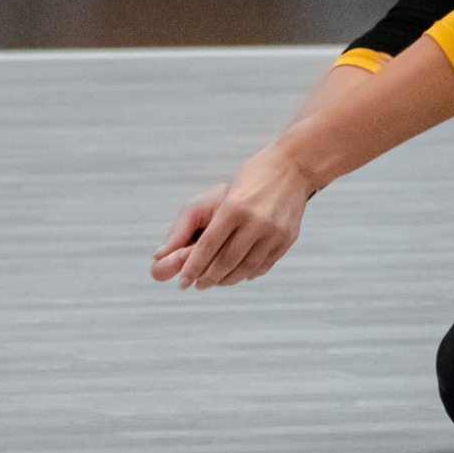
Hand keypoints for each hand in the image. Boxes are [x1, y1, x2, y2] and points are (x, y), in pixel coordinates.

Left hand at [152, 143, 313, 289]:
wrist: (294, 167)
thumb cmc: (249, 178)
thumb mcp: (213, 195)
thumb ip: (184, 226)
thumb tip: (159, 256)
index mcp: (234, 207)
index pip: (207, 247)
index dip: (192, 268)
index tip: (182, 282)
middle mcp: (256, 221)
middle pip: (226, 261)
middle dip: (207, 278)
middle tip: (196, 285)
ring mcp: (275, 232)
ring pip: (246, 268)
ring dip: (227, 280)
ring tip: (214, 281)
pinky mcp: (288, 239)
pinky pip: (264, 265)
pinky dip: (248, 274)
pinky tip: (237, 273)